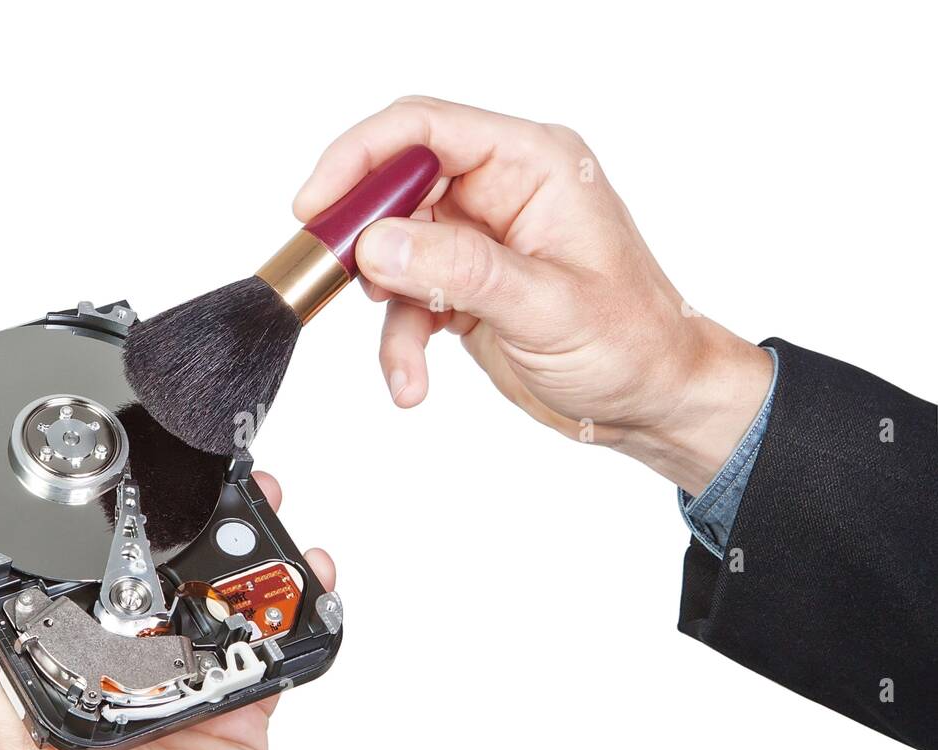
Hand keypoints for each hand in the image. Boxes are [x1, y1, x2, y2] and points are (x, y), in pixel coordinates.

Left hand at [0, 471, 333, 749]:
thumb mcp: (22, 745)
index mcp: (69, 673)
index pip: (67, 584)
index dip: (79, 531)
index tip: (91, 487)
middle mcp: (127, 673)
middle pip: (153, 579)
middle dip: (179, 528)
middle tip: (198, 486)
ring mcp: (188, 684)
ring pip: (216, 598)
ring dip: (240, 555)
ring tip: (258, 512)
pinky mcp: (241, 701)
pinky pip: (269, 641)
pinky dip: (290, 606)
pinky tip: (303, 575)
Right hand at [294, 96, 772, 495]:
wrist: (652, 401)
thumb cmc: (632, 344)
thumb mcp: (547, 306)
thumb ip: (460, 270)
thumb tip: (380, 241)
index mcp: (532, 164)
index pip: (426, 129)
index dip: (361, 157)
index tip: (316, 205)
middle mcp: (501, 190)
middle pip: (397, 187)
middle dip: (363, 241)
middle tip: (336, 282)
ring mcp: (480, 239)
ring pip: (394, 252)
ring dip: (386, 310)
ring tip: (404, 363)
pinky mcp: (465, 284)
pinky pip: (407, 299)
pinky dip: (401, 342)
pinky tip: (413, 380)